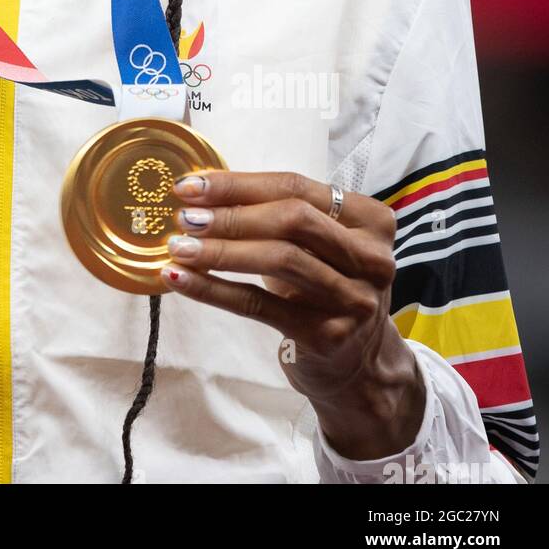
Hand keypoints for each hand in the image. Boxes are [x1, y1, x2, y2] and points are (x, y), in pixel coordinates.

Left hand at [161, 169, 425, 458]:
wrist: (358, 364)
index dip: (238, 184)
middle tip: (184, 218)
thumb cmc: (323, 286)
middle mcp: (371, 257)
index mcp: (370, 220)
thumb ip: (273, 213)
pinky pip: (258, 305)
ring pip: (278, 259)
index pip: (295, 187)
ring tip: (177, 246)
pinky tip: (181, 279)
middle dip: (230, 216)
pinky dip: (213, 289)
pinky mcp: (328, 336)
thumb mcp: (314, 245)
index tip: (190, 186)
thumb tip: (199, 192)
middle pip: (291, 220)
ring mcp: (354, 299)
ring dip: (219, 251)